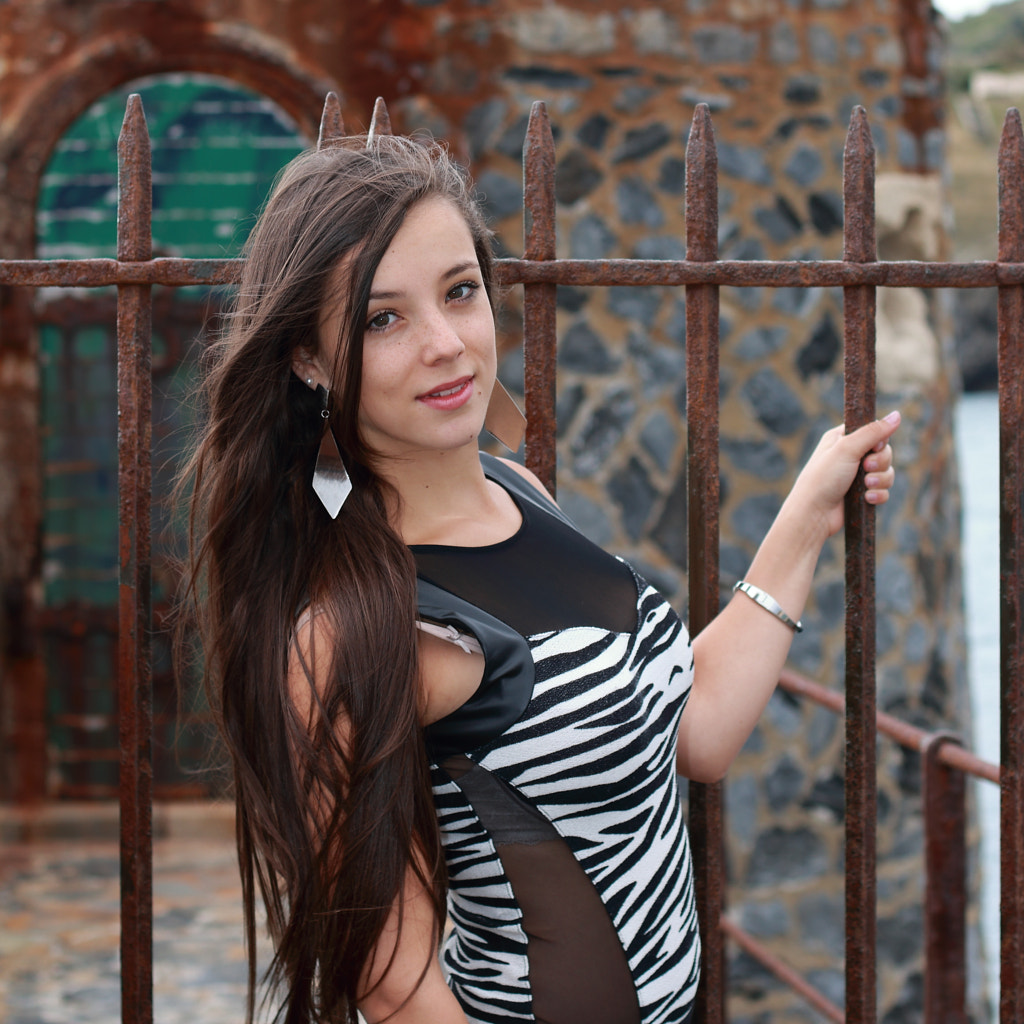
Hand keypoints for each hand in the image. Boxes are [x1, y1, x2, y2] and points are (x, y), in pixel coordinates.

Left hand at [785, 411, 900, 540]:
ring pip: (887, 472)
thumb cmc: (823, 478)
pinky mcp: (861, 494)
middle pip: (884, 452)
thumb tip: (897, 415)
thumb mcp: (847, 449)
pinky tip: (867, 499)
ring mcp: (856, 476)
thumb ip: (873, 432)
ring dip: (880, 479)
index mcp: (841, 439)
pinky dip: (878, 494)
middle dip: (880, 462)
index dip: (878, 440)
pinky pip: (883, 490)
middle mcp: (849, 455)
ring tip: (865, 486)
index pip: (872, 430)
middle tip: (866, 467)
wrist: (813, 514)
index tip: (872, 447)